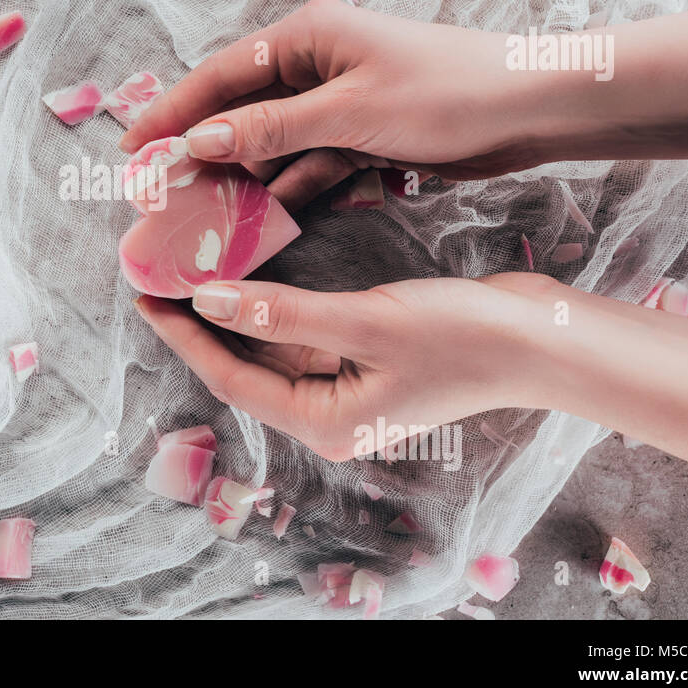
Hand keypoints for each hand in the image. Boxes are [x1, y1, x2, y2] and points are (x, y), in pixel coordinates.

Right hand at [121, 0, 544, 190]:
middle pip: (240, 113)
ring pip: (273, 144)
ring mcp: (338, 100)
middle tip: (159, 195)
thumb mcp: (349, 112)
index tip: (131, 148)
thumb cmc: (445, 92)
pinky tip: (265, 219)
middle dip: (203, 154)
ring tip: (204, 219)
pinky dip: (293, 188)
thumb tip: (197, 142)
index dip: (170, 113)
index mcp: (305, 36)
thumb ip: (269, 128)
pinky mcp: (361, 133)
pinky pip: (311, 162)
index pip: (219, 76)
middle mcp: (314, 63)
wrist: (532, 107)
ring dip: (246, 180)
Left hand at [136, 271, 687, 489]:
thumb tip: (208, 300)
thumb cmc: (462, 337)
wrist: (542, 339)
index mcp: (323, 422)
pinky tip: (248, 274)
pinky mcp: (362, 362)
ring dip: (232, 312)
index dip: (183, 336)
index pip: (231, 378)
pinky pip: (300, 337)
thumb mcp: (365, 322)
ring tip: (190, 265)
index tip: (144, 294)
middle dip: (199, 323)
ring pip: (269, 350)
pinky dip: (271, 308)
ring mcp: (345, 389)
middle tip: (158, 273)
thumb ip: (282, 315)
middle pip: (243, 367)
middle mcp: (327, 414)